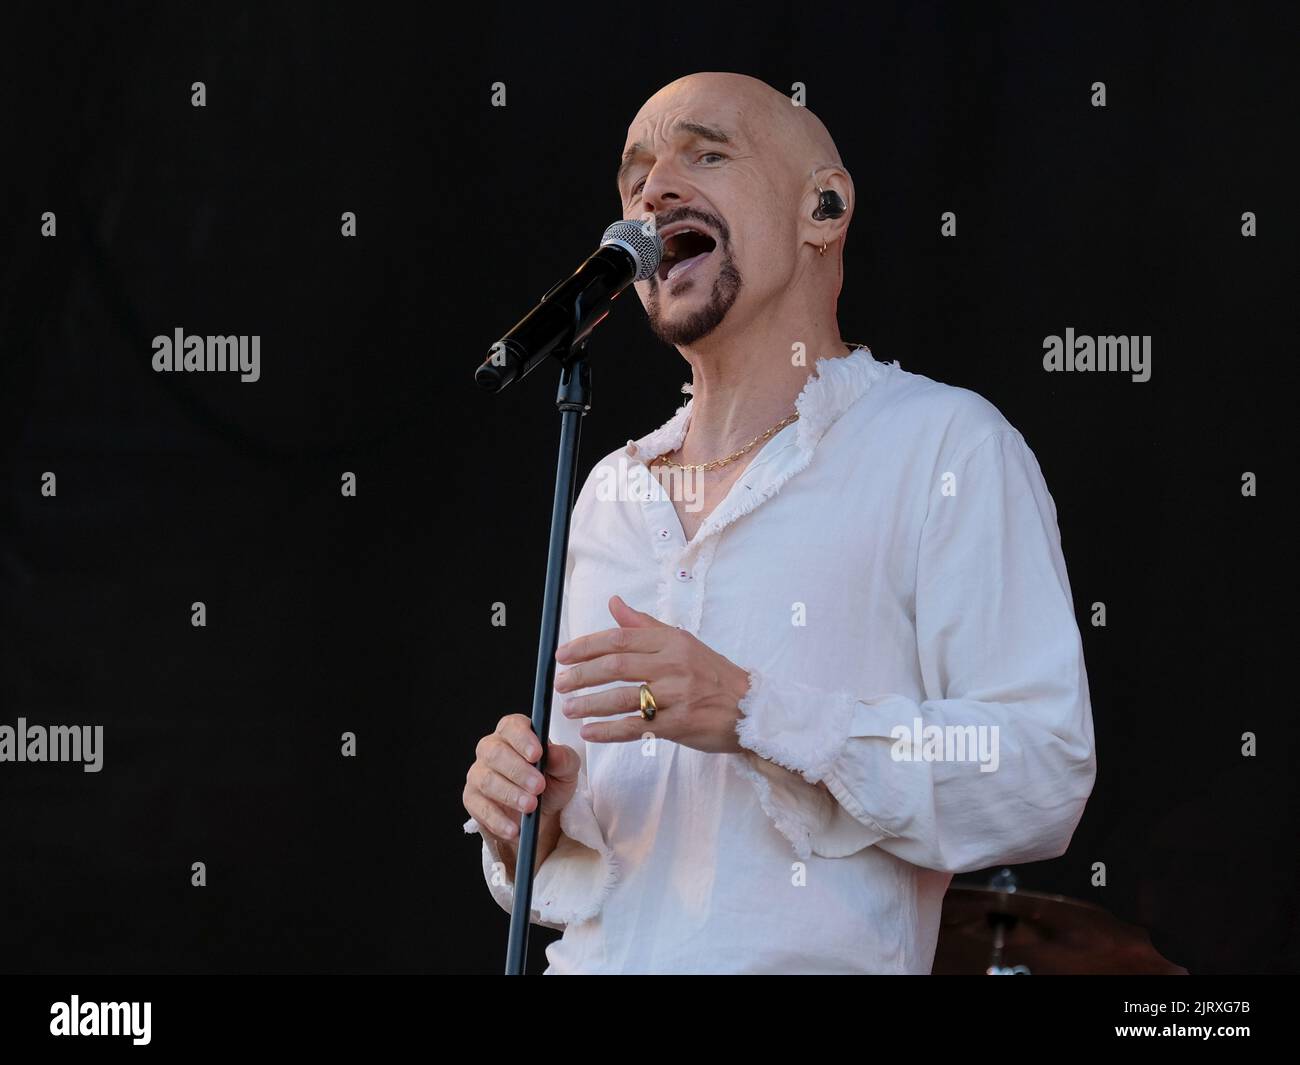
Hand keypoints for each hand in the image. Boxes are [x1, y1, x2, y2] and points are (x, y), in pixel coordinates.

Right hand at [463, 713, 580, 846]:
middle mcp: (492, 748)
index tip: (537, 754)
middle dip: (518, 770)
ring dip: (510, 794)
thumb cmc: (552, 782)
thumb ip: (563, 759)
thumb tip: (553, 752)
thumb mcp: (566, 770)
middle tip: (538, 786)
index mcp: (515, 733)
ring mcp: (479, 773)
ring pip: (487, 780)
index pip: (512, 726)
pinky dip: (497, 820)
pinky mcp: (472, 798)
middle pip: (495, 752)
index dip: (522, 738)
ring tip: (530, 806)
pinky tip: (514, 828)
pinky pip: (479, 807)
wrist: (543, 814)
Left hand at [554, 595, 751, 753]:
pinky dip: (608, 731)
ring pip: (622, 698)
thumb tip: (614, 603)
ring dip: (590, 704)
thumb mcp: (683, 643)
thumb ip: (645, 625)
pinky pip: (636, 727)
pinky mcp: (679, 724)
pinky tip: (589, 733)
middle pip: (616, 666)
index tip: (563, 655)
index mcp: (672, 642)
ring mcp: (677, 695)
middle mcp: (674, 665)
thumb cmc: (713, 675)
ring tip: (569, 709)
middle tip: (560, 683)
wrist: (751, 709)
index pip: (620, 638)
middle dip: (582, 675)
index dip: (586, 646)